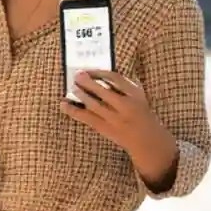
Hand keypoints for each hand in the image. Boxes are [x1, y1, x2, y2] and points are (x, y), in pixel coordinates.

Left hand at [61, 69, 176, 173]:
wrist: (147, 140)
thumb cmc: (140, 112)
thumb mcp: (139, 95)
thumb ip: (124, 83)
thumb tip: (99, 73)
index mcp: (135, 94)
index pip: (116, 79)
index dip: (100, 73)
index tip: (89, 70)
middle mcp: (126, 106)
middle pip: (104, 92)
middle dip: (88, 83)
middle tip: (77, 75)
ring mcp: (114, 119)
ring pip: (94, 105)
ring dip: (81, 95)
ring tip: (72, 87)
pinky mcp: (105, 129)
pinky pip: (86, 118)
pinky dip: (73, 111)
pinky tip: (63, 104)